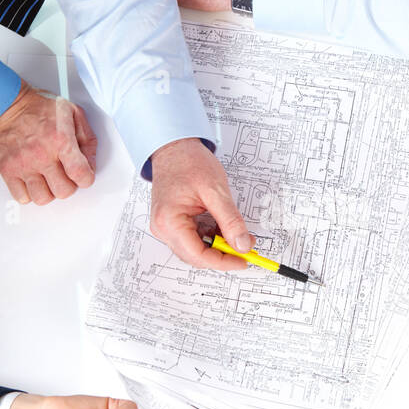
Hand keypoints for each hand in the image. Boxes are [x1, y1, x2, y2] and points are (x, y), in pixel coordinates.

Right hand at [0, 83, 97, 205]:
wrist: (3, 103)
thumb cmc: (36, 106)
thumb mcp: (72, 112)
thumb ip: (87, 138)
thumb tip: (91, 162)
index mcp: (60, 140)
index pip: (81, 175)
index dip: (86, 178)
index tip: (82, 174)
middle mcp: (42, 155)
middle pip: (64, 191)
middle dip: (68, 185)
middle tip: (63, 174)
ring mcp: (23, 164)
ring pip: (43, 198)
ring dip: (48, 191)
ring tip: (47, 178)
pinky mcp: (7, 170)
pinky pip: (22, 197)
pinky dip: (28, 192)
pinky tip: (32, 179)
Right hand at [148, 138, 254, 269]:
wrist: (174, 146)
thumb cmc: (188, 162)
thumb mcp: (216, 191)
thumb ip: (230, 221)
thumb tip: (242, 244)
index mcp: (169, 222)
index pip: (198, 255)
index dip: (223, 262)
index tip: (243, 260)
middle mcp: (163, 228)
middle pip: (195, 256)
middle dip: (222, 255)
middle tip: (245, 247)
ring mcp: (166, 226)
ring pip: (195, 249)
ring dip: (217, 247)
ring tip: (237, 235)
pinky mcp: (172, 222)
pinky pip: (193, 238)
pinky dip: (210, 238)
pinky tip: (223, 229)